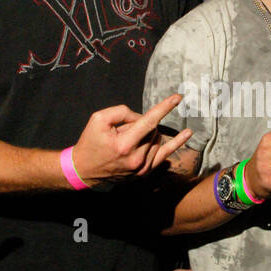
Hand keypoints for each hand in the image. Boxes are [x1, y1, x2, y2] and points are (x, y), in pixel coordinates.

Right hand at [71, 94, 192, 185]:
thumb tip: (141, 117)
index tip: (177, 97)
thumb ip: (122, 112)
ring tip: (127, 141)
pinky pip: (164, 155)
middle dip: (141, 124)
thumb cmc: (90, 142)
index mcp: (124, 144)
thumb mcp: (99, 119)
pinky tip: (187, 134)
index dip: (164, 108)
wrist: (84, 170)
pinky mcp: (144, 173)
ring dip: (147, 134)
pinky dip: (175, 144)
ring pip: (157, 140)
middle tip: (122, 131)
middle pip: (152, 130)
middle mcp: (136, 158)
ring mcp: (141, 168)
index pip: (149, 121)